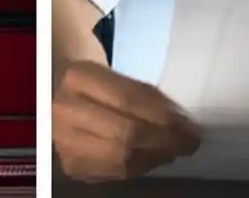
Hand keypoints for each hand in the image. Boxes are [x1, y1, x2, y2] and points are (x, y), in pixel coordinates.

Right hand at [52, 60, 201, 181]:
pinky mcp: (69, 165)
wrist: (56, 91)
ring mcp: (63, 142)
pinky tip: (154, 157)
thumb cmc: (96, 81)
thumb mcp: (117, 75)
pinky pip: (114, 173)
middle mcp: (63, 110)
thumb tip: (184, 126)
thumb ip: (148, 97)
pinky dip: (141, 167)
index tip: (192, 124)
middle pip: (126, 134)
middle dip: (166, 141)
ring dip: (157, 157)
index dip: (166, 116)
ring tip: (175, 149)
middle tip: (190, 142)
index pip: (130, 100)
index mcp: (78, 77)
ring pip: (122, 160)